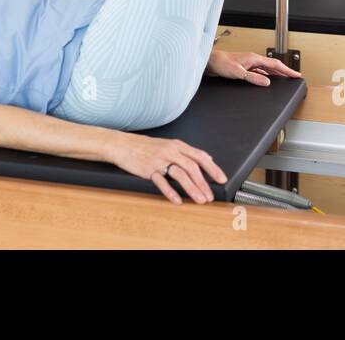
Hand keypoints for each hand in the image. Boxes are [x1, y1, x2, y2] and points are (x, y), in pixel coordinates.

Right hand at [106, 132, 226, 203]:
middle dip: (204, 183)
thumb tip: (207, 158)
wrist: (123, 145)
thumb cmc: (146, 147)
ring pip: (180, 174)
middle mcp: (171, 151)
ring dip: (192, 188)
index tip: (221, 179)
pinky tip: (177, 200)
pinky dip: (170, 191)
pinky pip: (161, 181)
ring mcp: (159, 160)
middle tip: (211, 196)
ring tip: (199, 200)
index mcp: (178, 145)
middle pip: (192, 167)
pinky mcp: (149, 169)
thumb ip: (187, 152)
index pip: (199, 156)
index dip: (212, 168)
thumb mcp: (169, 144)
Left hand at [206, 50, 301, 86]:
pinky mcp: (244, 68)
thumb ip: (253, 78)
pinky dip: (265, 76)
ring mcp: (248, 64)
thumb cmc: (221, 63)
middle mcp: (253, 60)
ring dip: (275, 74)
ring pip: (266, 69)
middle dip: (284, 71)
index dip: (286, 70)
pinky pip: (259, 72)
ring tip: (284, 79)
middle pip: (273, 66)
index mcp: (254, 58)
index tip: (295, 74)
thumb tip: (267, 82)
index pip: (275, 65)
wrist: (210, 62)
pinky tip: (266, 80)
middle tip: (294, 77)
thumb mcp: (239, 72)